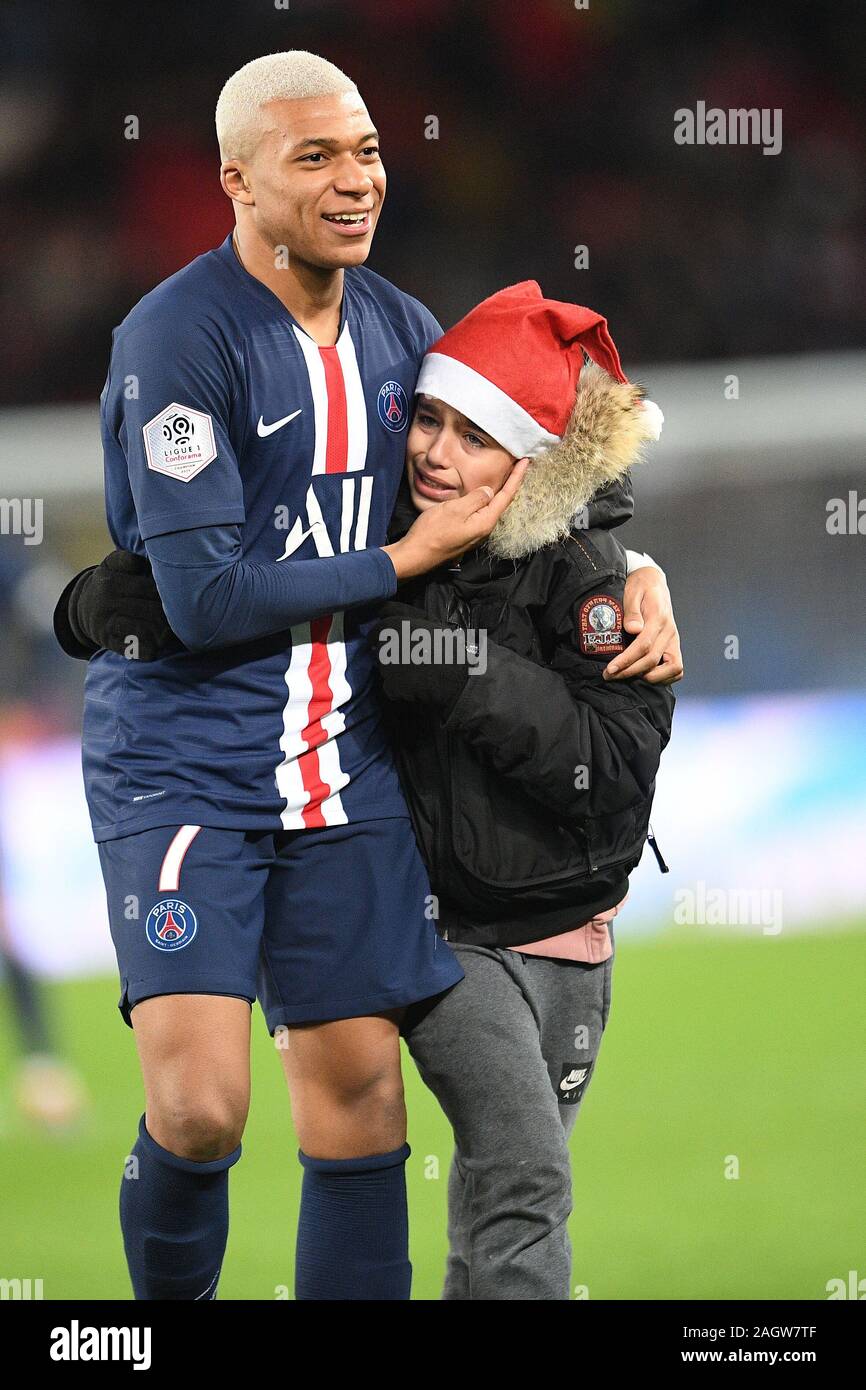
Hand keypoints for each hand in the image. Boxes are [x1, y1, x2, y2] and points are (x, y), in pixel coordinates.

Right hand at [72, 549, 180, 660]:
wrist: (82, 608)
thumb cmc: (109, 582)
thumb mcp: (112, 564)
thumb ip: (128, 559)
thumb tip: (146, 564)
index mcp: (110, 582)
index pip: (150, 589)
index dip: (167, 593)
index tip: (177, 596)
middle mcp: (106, 603)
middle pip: (151, 610)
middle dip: (169, 614)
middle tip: (181, 615)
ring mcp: (106, 624)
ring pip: (145, 630)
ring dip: (163, 632)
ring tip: (171, 629)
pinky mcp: (108, 642)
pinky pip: (133, 648)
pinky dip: (148, 649)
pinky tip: (156, 647)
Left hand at [368, 601, 469, 708]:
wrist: (455, 673)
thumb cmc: (446, 643)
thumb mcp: (428, 619)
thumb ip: (403, 613)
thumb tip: (381, 612)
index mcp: (391, 625)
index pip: (374, 632)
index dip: (384, 638)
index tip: (395, 643)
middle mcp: (384, 645)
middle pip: (380, 652)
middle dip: (391, 655)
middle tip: (412, 658)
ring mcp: (385, 667)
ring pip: (384, 670)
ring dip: (395, 672)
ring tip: (416, 672)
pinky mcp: (390, 686)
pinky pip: (390, 688)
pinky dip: (399, 689)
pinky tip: (415, 685)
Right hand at [381, 458, 528, 580]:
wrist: (416, 556)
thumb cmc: (432, 532)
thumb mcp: (455, 509)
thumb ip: (475, 499)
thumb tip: (489, 491)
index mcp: (485, 522)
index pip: (506, 495)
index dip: (516, 477)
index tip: (525, 461)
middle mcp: (484, 529)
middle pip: (502, 503)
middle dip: (511, 484)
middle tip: (519, 466)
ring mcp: (475, 534)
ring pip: (491, 508)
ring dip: (499, 492)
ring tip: (506, 477)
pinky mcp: (465, 535)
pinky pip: (480, 514)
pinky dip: (486, 501)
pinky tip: (483, 496)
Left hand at [604, 566, 682, 684]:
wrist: (652, 581)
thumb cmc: (640, 587)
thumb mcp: (632, 592)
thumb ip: (632, 610)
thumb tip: (633, 629)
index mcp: (658, 618)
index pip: (644, 646)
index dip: (626, 661)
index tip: (610, 669)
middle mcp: (669, 631)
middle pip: (652, 660)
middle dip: (630, 672)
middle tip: (610, 676)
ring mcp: (674, 639)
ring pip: (672, 668)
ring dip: (650, 677)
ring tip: (628, 676)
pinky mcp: (674, 645)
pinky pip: (677, 668)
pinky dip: (664, 677)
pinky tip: (645, 676)